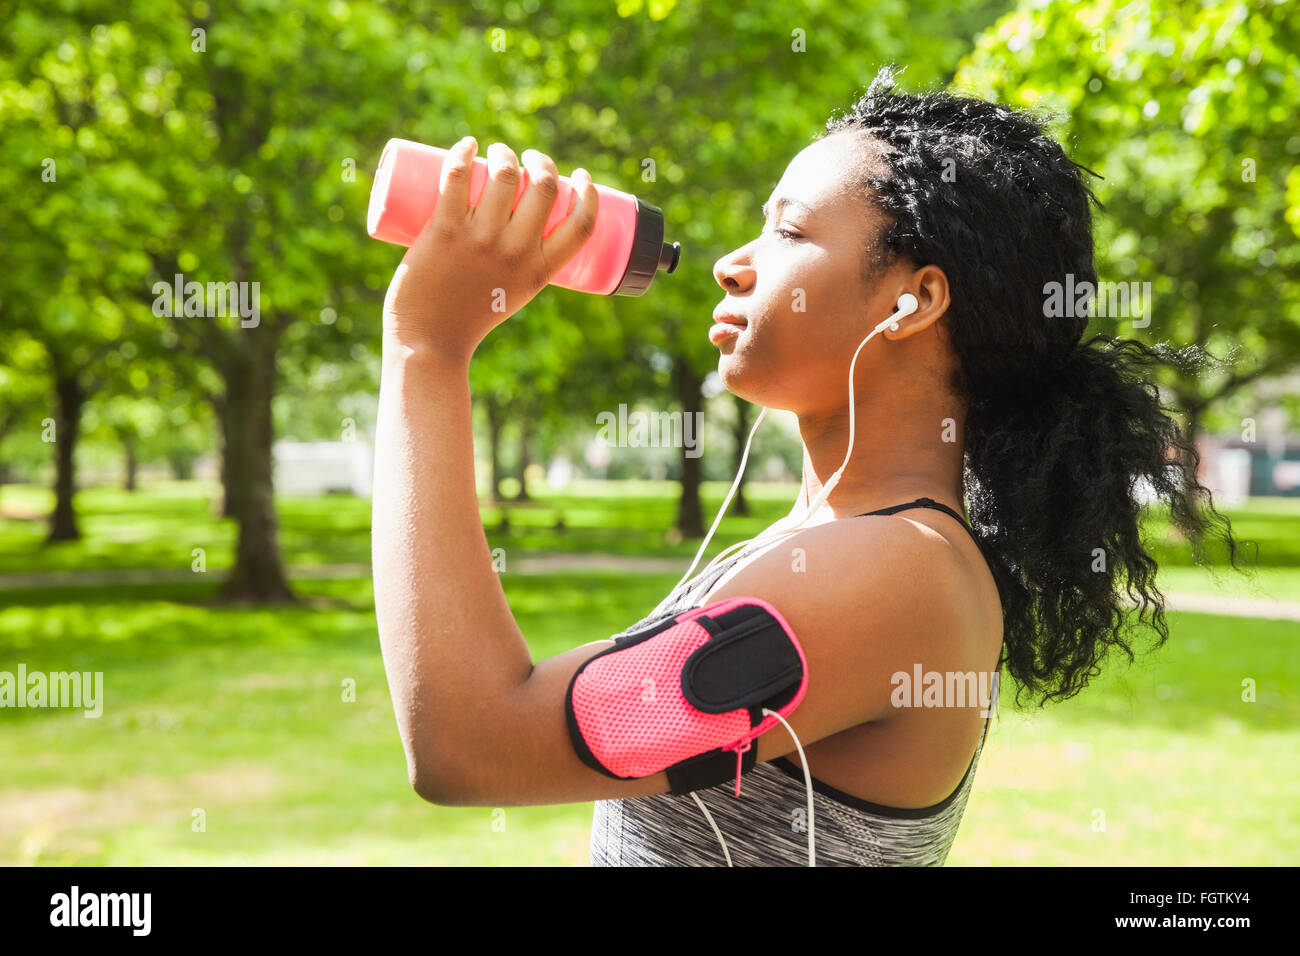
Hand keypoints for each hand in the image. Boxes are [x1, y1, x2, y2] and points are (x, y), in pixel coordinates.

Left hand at [382, 136, 598, 360]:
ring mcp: (481, 239)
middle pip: (544, 187)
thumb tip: (517, 227)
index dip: (587, 193)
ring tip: (497, 153)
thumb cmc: (468, 320)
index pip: (582, 223)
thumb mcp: (512, 294)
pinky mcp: (445, 230)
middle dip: (542, 162)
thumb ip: (519, 264)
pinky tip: (467, 144)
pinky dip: (462, 152)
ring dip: (505, 153)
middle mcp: (516, 251)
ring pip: (504, 174)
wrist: (428, 341)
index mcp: (540, 270)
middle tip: (527, 159)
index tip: (579, 178)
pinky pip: (457, 177)